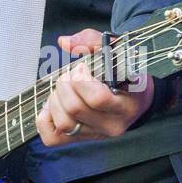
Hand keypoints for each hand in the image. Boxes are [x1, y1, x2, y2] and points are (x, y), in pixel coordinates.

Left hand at [36, 28, 153, 146]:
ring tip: (64, 89)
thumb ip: (92, 42)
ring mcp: (95, 135)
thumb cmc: (125, 74)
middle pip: (75, 108)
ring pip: (63, 123)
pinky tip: (54, 104)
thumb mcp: (117, 54)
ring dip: (56, 100)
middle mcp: (111, 125)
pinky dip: (45, 119)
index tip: (82, 66)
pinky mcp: (79, 139)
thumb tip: (64, 42)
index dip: (81, 78)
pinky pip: (52, 138)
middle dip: (65, 84)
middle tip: (71, 75)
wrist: (136, 100)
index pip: (97, 98)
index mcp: (125, 106)